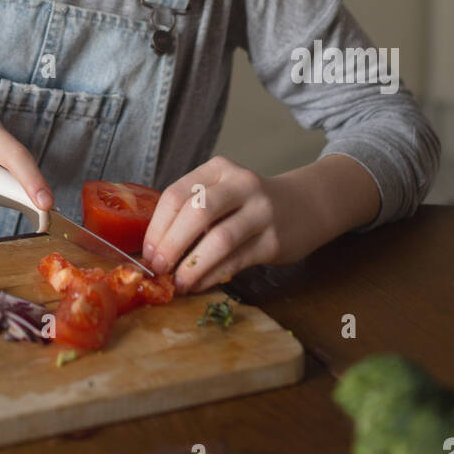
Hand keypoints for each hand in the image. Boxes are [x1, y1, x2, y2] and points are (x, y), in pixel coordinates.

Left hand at [141, 155, 321, 293]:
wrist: (306, 205)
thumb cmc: (251, 203)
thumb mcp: (223, 192)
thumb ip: (194, 211)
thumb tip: (156, 249)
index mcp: (218, 169)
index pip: (177, 194)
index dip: (157, 226)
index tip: (147, 251)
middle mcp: (241, 184)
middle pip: (197, 213)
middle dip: (171, 244)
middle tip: (157, 268)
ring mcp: (261, 211)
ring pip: (219, 239)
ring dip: (192, 266)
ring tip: (178, 283)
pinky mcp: (274, 240)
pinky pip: (237, 260)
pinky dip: (213, 275)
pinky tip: (199, 284)